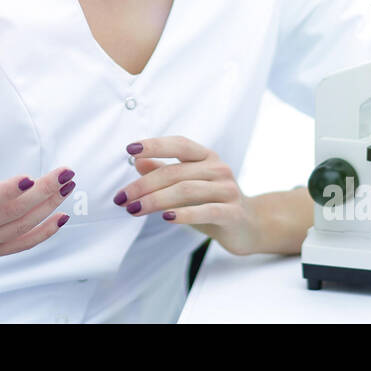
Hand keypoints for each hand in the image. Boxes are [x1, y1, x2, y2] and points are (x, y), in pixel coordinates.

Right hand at [0, 108, 74, 283]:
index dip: (7, 191)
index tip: (30, 177)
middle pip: (10, 213)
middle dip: (41, 193)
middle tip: (65, 173)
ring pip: (20, 228)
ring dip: (48, 207)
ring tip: (68, 185)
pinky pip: (21, 245)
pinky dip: (44, 233)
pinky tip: (62, 216)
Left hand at [113, 136, 261, 255]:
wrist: (248, 226)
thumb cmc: (211, 202)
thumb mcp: (187, 185)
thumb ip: (164, 172)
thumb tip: (137, 160)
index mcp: (206, 157)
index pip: (179, 144)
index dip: (155, 145)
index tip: (130, 149)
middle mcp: (218, 168)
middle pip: (176, 172)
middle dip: (144, 185)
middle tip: (122, 197)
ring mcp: (228, 189)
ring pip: (186, 190)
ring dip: (156, 200)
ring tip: (133, 209)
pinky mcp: (233, 212)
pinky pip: (207, 210)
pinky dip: (184, 214)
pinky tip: (166, 218)